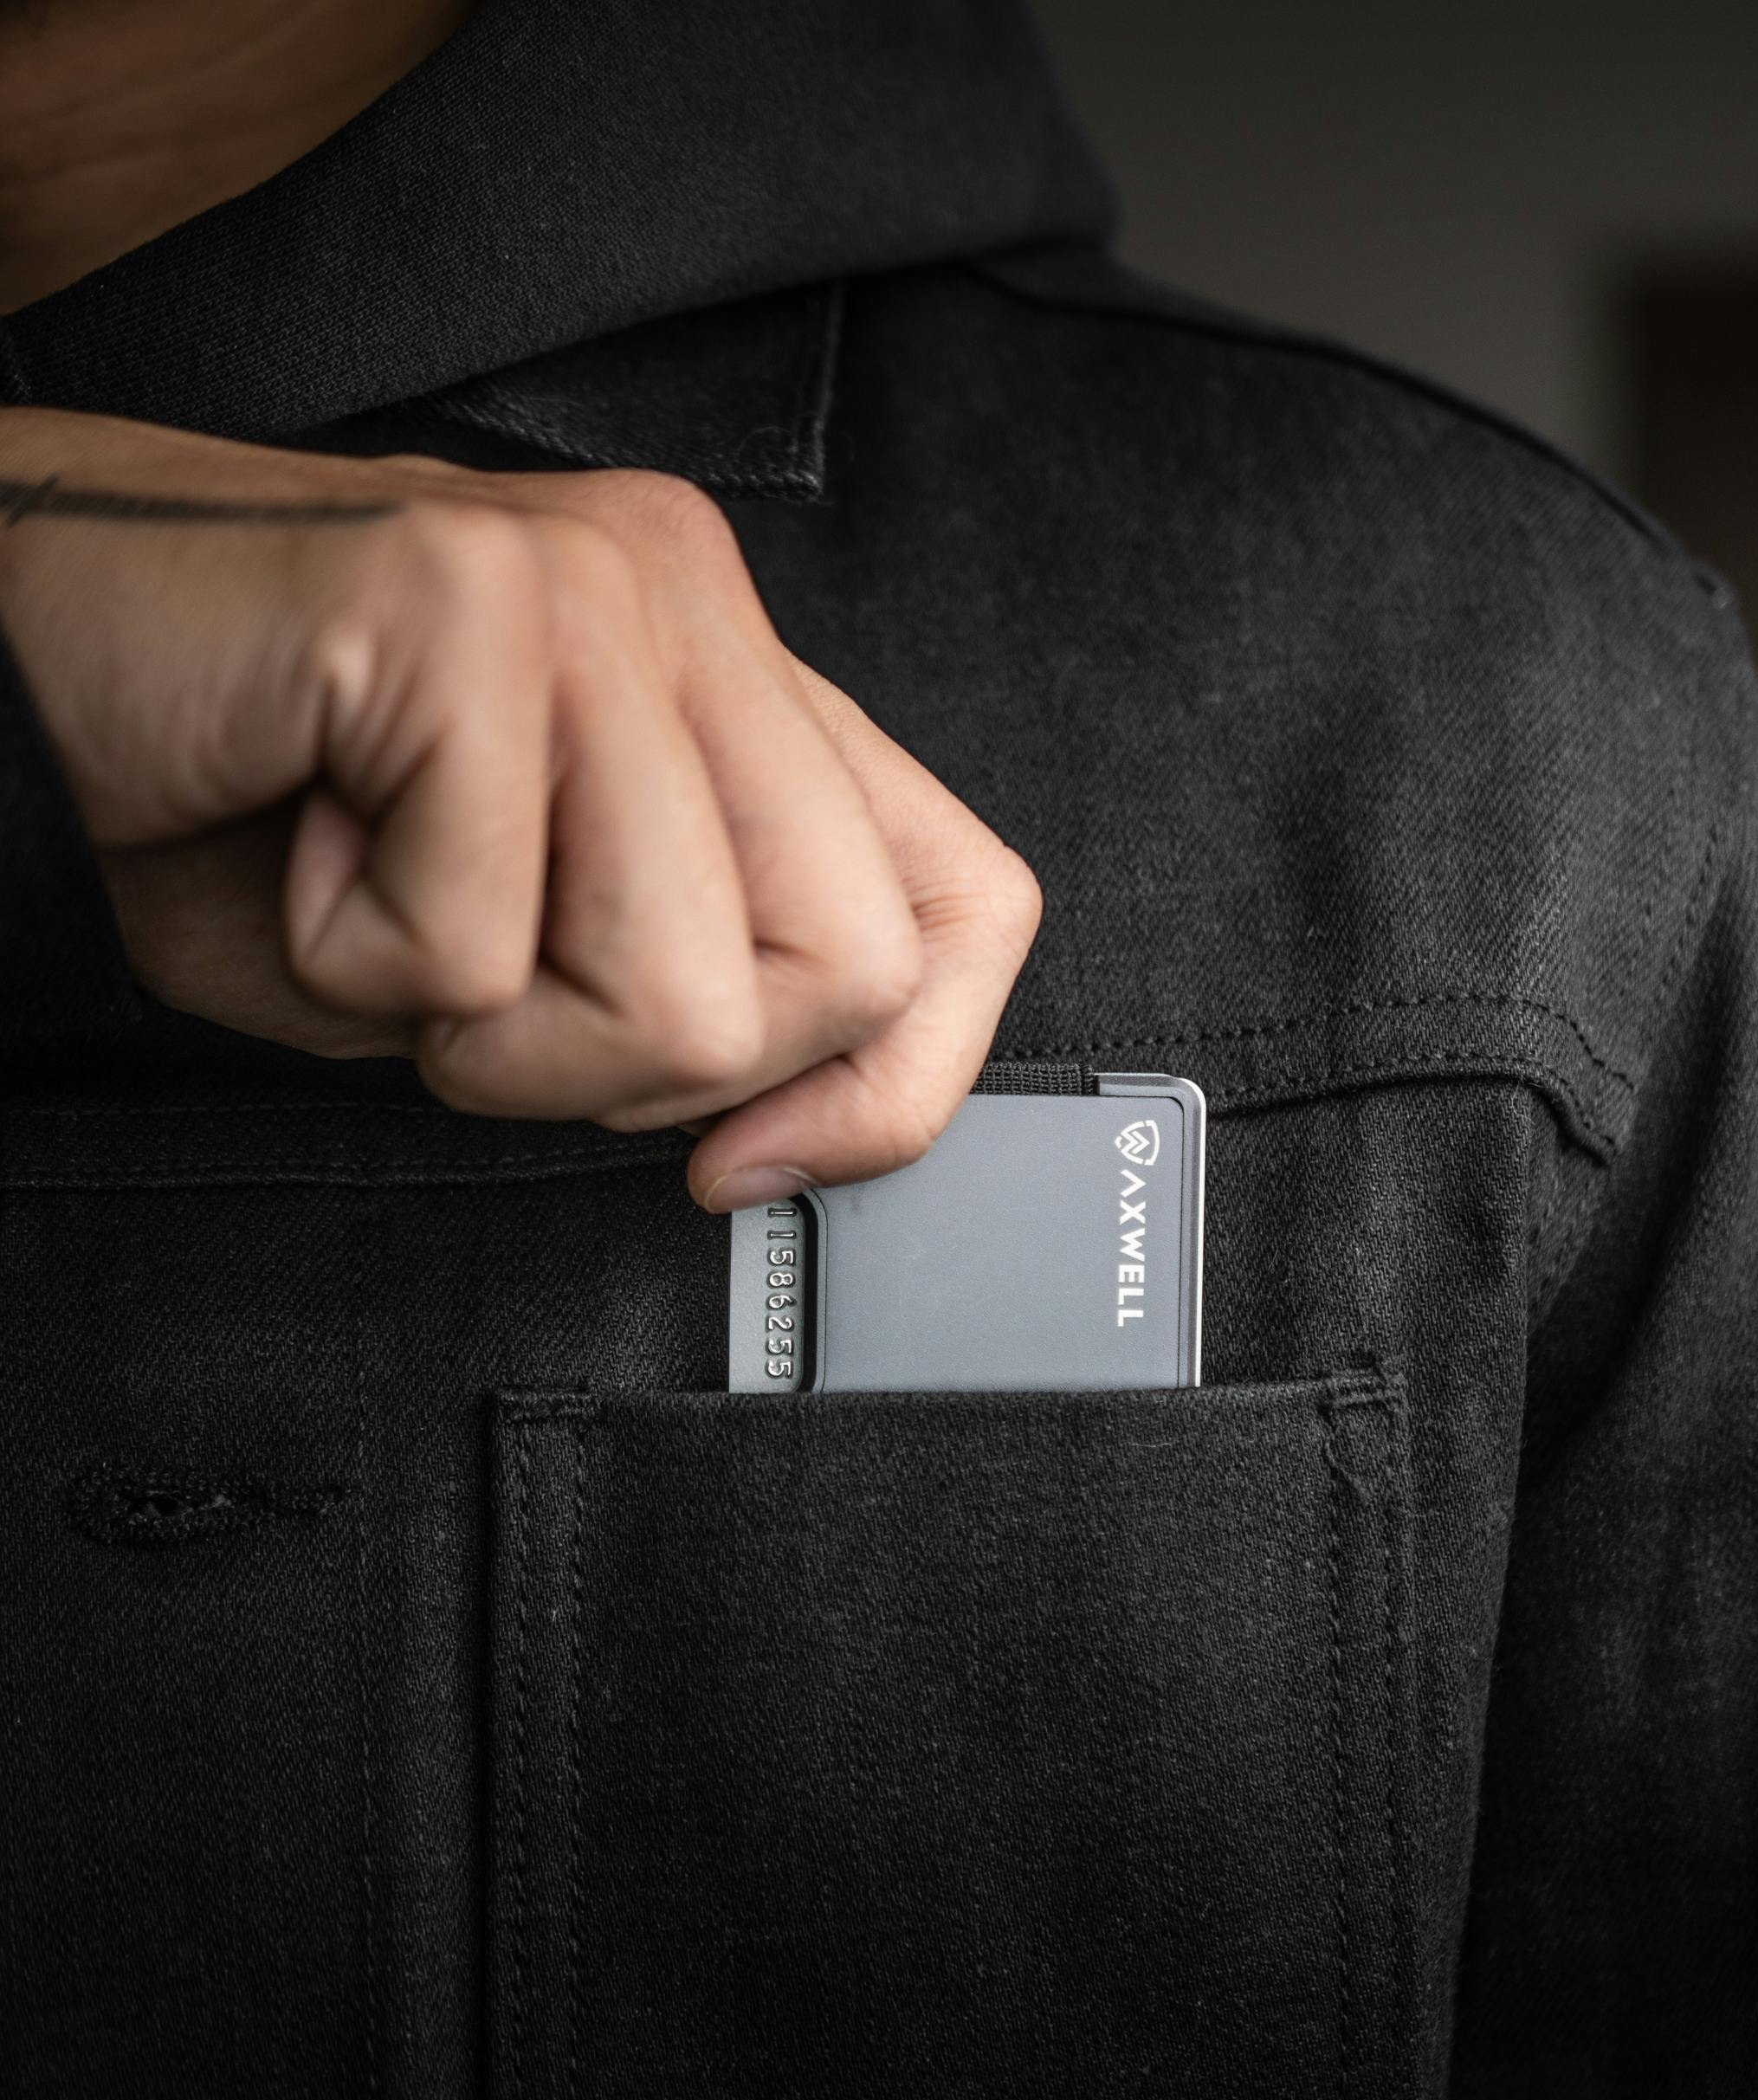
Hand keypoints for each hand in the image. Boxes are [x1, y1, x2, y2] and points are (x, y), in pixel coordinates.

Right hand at [0, 408, 1040, 1205]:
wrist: (23, 669)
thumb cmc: (256, 814)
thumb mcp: (522, 948)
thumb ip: (688, 989)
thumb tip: (800, 1123)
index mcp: (734, 681)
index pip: (970, 906)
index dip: (898, 1087)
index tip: (748, 1161)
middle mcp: (693, 604)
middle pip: (853, 974)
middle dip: (646, 1067)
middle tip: (482, 983)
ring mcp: (592, 588)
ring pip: (688, 996)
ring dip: (493, 1035)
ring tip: (378, 905)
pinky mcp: (460, 600)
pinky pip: (479, 943)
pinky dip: (356, 967)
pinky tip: (299, 845)